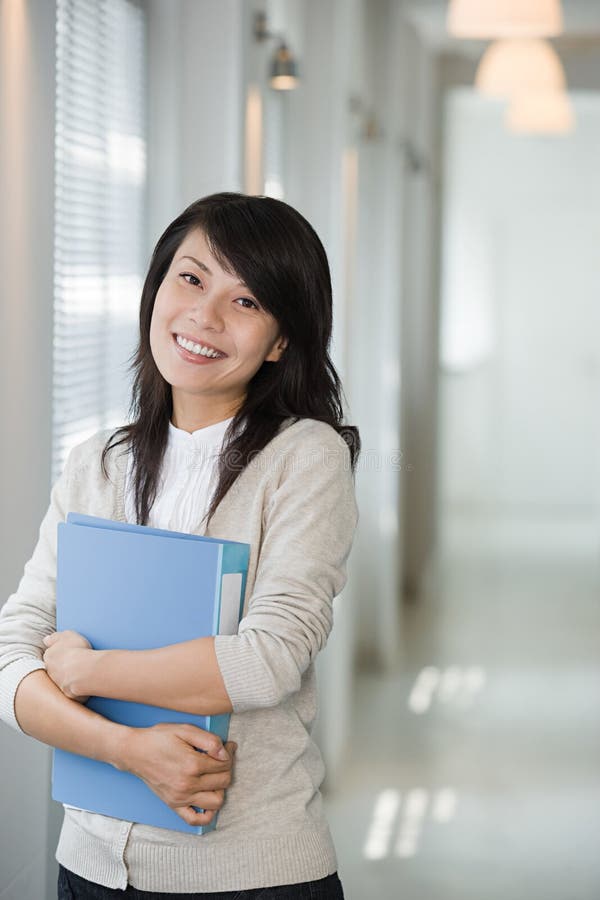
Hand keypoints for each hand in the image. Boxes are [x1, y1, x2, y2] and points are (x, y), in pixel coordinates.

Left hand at [42, 630, 93, 702]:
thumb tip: (46, 639)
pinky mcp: (66, 693)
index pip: (51, 654)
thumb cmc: (77, 651)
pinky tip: (84, 682)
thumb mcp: (67, 635)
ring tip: (82, 672)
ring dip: (69, 676)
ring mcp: (57, 683)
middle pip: (54, 668)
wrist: (84, 671)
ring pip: (61, 679)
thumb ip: (55, 637)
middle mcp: (50, 670)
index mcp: (49, 656)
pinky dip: (76, 686)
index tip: (68, 652)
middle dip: (62, 666)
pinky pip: (71, 689)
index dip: (60, 653)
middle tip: (75, 663)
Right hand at [116, 723, 237, 826]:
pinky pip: (195, 819)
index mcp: (192, 764)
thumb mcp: (185, 729)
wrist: (134, 752)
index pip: (225, 764)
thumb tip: (225, 752)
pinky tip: (207, 799)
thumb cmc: (159, 738)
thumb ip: (209, 740)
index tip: (227, 746)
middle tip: (222, 758)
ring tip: (215, 776)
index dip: (229, 753)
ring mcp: (180, 798)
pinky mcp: (173, 805)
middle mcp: (188, 784)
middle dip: (227, 768)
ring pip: (216, 802)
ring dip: (221, 789)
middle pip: (224, 782)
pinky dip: (207, 814)